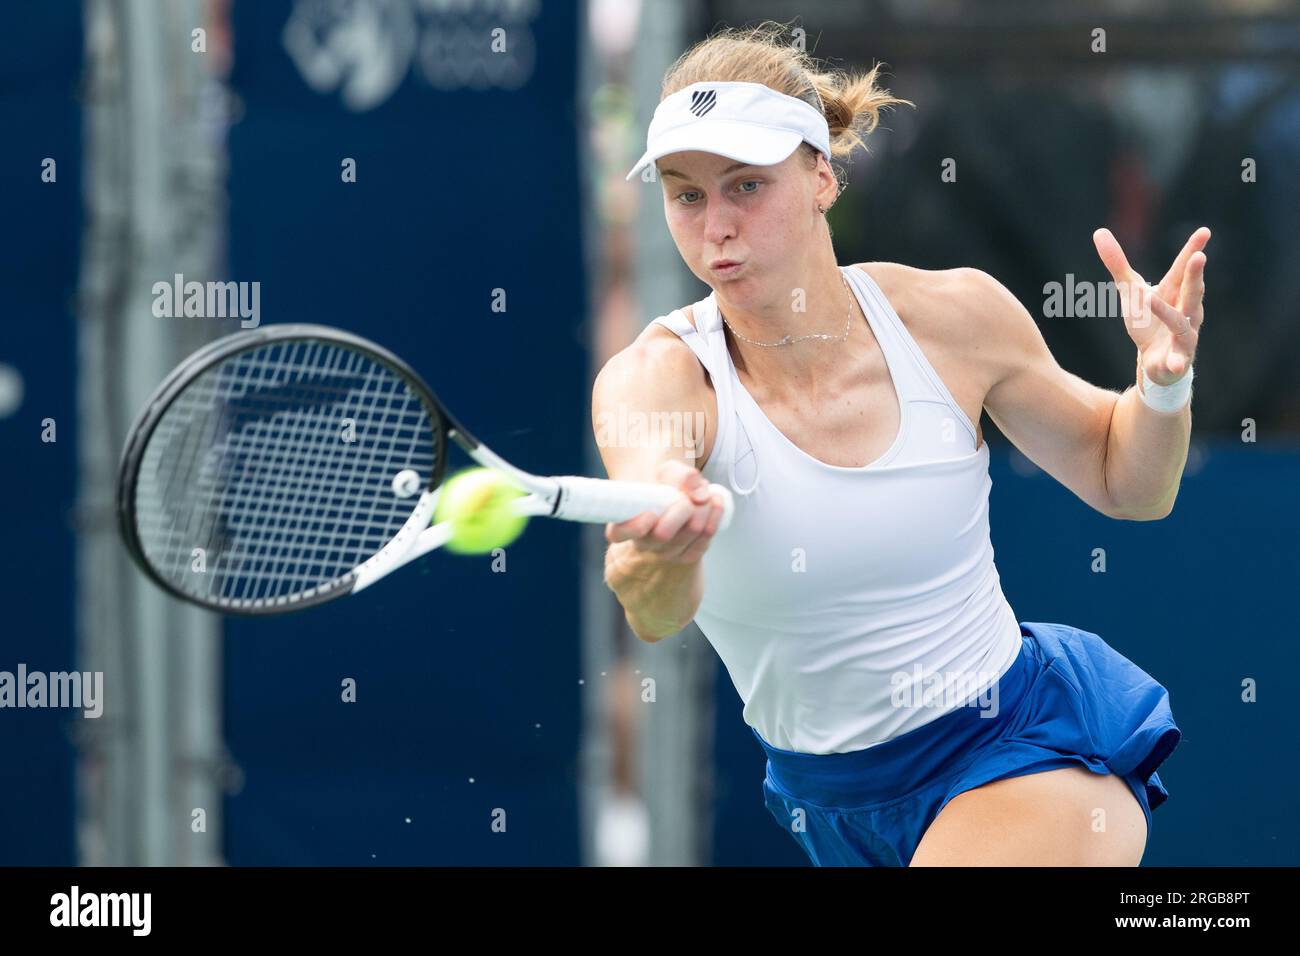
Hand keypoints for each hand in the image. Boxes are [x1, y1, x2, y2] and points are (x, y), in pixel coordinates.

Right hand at [604, 459, 726, 564]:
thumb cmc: (664, 487)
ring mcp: (667, 554)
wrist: (676, 502)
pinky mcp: (689, 556)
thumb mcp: (666, 473)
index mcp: (625, 524)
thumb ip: (680, 475)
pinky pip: (706, 538)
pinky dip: (715, 515)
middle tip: (686, 495)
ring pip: (691, 532)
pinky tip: (714, 501)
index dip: (634, 527)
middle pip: (664, 534)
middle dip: (682, 508)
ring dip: (703, 507)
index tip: (649, 514)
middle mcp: (644, 544)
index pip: (619, 533)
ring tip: (702, 493)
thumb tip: (700, 495)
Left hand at [1093, 226, 1207, 384]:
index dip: (1192, 250)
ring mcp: (1184, 335)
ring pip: (1181, 324)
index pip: (1183, 269)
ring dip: (1169, 313)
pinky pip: (1178, 360)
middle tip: (1199, 257)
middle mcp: (1185, 311)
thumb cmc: (1148, 321)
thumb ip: (1117, 263)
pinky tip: (1174, 364)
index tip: (1204, 231)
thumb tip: (1098, 231)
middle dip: (1194, 276)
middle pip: (1191, 292)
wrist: (1155, 361)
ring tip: (1151, 300)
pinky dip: (1177, 361)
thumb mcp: (1130, 291)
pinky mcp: (1177, 358)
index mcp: (1174, 292)